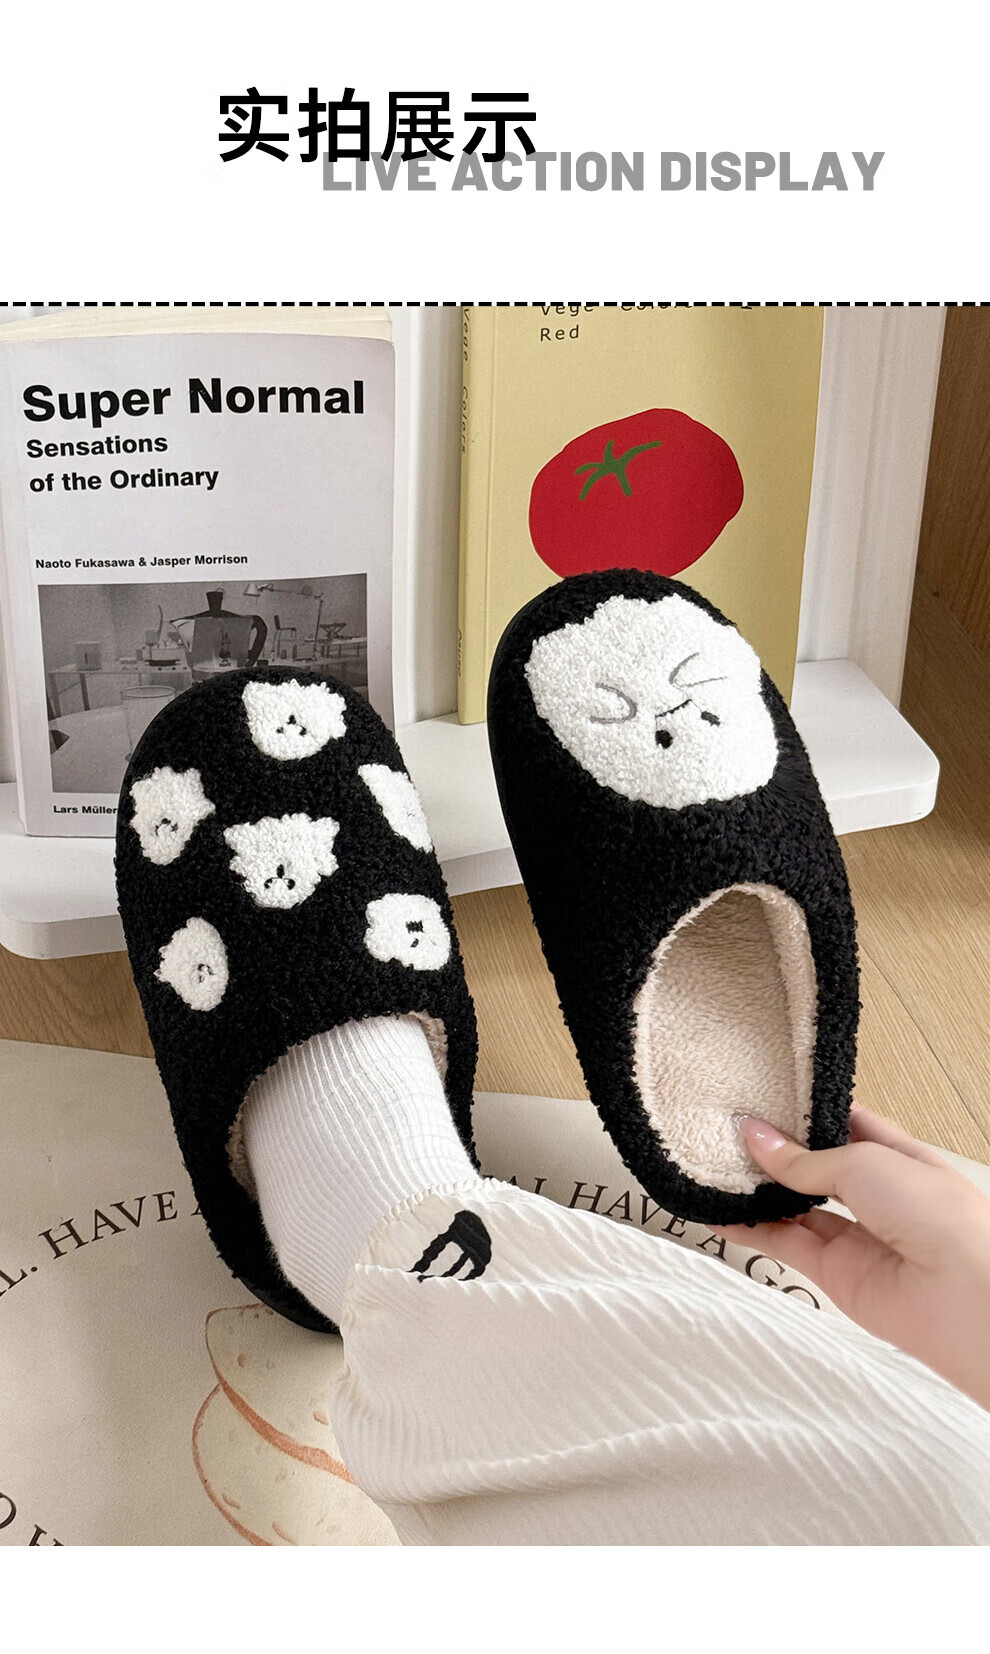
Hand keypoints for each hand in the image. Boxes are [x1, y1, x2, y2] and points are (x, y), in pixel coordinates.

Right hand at [714, 1105, 989, 1409]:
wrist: (960, 1296)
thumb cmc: (940, 1218)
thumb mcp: (867, 1162)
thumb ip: (807, 1159)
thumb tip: (759, 1139)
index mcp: (899, 1158)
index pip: (846, 1125)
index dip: (806, 1112)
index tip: (764, 1099)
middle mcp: (878, 1198)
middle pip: (815, 1168)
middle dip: (776, 1151)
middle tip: (730, 1130)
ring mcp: (856, 1237)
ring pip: (794, 1207)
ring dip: (757, 1190)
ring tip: (714, 1165)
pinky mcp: (835, 1274)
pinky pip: (784, 1245)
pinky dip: (751, 1230)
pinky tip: (720, 1214)